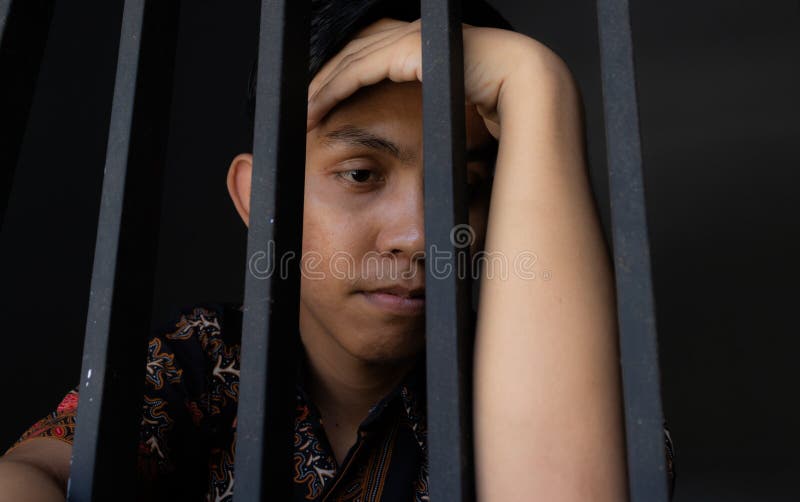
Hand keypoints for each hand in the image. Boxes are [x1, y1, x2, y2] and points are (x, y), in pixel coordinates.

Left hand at [306, 18, 552, 137]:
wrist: (528, 84)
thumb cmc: (502, 100)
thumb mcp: (460, 105)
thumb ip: (440, 111)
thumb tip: (435, 136)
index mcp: (425, 45)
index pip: (372, 56)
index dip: (345, 78)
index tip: (324, 104)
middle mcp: (414, 34)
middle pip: (355, 54)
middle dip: (325, 80)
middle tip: (302, 108)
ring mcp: (411, 37)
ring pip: (351, 61)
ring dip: (322, 88)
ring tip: (303, 113)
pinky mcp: (408, 48)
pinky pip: (359, 70)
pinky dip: (334, 89)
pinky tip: (316, 106)